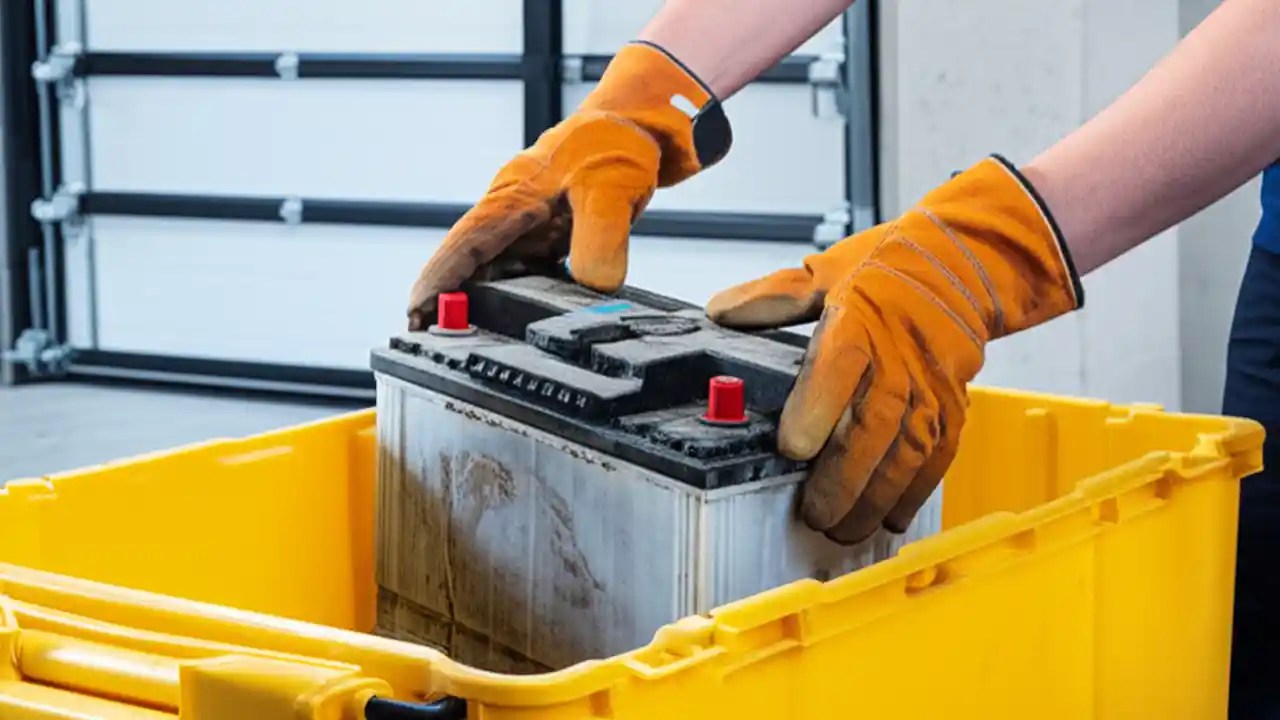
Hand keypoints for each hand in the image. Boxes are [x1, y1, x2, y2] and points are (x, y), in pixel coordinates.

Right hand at [406, 41, 731, 329]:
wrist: (640, 126)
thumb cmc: (616, 146)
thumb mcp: (610, 189)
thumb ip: (601, 237)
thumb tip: (594, 286)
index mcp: (512, 198)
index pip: (466, 245)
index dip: (440, 281)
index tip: (415, 313)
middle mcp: (513, 214)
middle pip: (471, 264)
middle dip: (449, 302)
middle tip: (429, 344)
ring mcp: (531, 227)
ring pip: (497, 271)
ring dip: (481, 304)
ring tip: (467, 344)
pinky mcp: (552, 237)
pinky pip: (528, 272)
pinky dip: (519, 298)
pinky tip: (518, 325)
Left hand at [706, 156, 1082, 543]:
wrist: (964, 263)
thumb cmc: (888, 269)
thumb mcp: (825, 271)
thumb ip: (772, 296)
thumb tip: (719, 310)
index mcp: (861, 319)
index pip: (839, 366)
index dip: (816, 409)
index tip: (792, 447)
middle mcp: (900, 357)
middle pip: (873, 426)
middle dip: (843, 478)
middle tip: (814, 514)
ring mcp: (931, 386)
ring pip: (907, 452)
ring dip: (877, 498)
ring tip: (845, 530)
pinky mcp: (953, 406)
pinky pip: (937, 457)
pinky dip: (914, 492)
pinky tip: (890, 518)